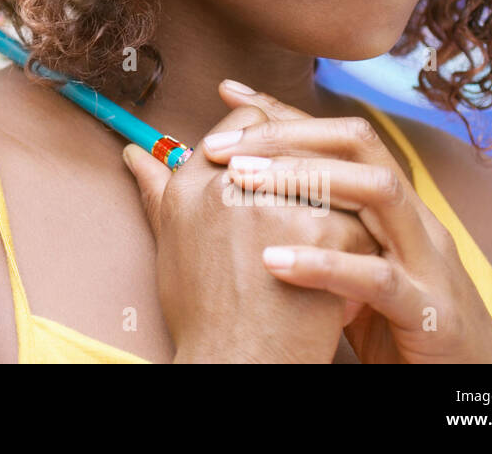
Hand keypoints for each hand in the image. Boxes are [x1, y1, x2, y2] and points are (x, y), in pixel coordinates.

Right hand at [125, 99, 379, 362]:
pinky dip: (354, 251)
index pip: (245, 125)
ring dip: (331, 211)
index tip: (277, 180)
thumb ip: (157, 188)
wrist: (234, 365)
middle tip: (305, 225)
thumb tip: (134, 152)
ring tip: (318, 257)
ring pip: (328, 177)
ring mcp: (274, 204)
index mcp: (189, 183)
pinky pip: (356, 219)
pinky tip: (333, 283)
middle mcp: (226, 184)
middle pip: (289, 145)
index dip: (269, 148)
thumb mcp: (171, 243)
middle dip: (305, 177)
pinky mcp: (318, 230)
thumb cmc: (204, 315)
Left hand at [205, 81, 491, 363]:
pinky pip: (378, 277)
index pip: (338, 135)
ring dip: (306, 179)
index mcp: (394, 205)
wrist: (466, 385)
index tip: (226, 91)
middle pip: (359, 144)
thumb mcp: (349, 265)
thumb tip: (240, 197)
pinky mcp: (431, 312)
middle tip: (220, 149)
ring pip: (377, 192)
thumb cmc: (396, 323)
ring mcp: (429, 261)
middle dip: (287, 136)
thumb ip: (311, 229)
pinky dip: (324, 264)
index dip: (284, 110)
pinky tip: (274, 260)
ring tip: (240, 182)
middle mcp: (416, 219)